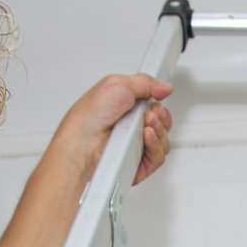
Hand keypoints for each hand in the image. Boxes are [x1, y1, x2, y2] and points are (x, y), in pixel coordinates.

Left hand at [51, 73, 172, 185]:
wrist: (82, 144)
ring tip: (144, 126)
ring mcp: (135, 145)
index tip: (158, 98)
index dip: (159, 101)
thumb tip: (164, 87)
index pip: (154, 104)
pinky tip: (145, 138)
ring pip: (163, 139)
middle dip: (160, 115)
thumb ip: (145, 83)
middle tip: (148, 114)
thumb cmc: (89, 117)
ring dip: (158, 130)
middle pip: (162, 122)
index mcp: (125, 106)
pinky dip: (155, 145)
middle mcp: (131, 125)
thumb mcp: (118, 85)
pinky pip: (158, 156)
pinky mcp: (138, 163)